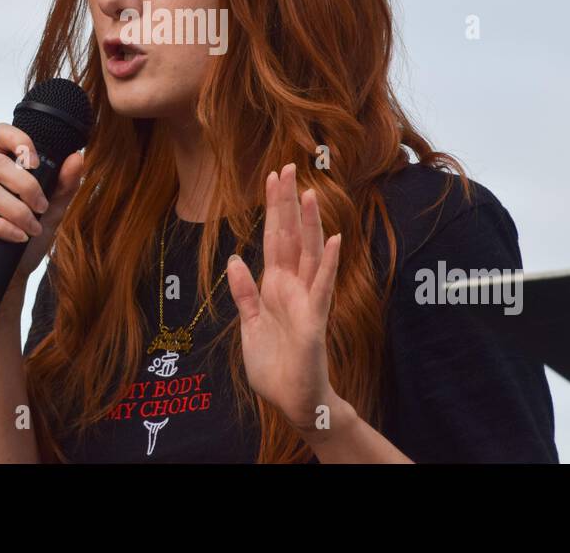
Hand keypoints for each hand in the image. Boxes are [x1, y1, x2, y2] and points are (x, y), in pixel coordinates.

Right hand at [0, 122, 85, 283]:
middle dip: (26, 185)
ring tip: (32, 229)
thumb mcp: (50, 212)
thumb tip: (76, 157)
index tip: (36, 161)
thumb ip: (63, 185)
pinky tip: (17, 237)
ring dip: (17, 211)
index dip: (17, 139)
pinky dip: (2, 227)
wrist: (7, 280)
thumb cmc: (23, 242)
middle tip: (42, 207)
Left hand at [226, 162, 342, 432]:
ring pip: (310, 254)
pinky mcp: (314, 320)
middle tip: (287, 168)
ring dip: (310, 225)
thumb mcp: (249, 324)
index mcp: (275, 286)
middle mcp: (293, 287)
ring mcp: (306, 301)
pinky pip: (323, 288)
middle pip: (292, 237)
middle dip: (288, 204)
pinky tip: (335, 241)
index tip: (272, 177)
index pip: (275, 238)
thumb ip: (244, 292)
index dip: (273, 208)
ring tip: (310, 193)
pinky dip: (329, 265)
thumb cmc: (274, 365)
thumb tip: (234, 259)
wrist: (292, 400)